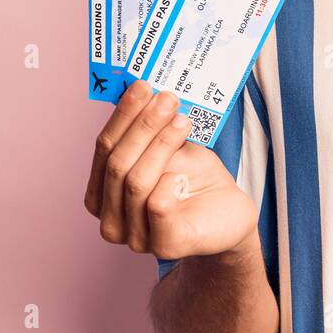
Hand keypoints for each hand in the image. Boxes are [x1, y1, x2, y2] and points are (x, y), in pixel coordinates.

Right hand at [84, 82, 257, 261]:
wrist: (230, 214)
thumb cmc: (195, 180)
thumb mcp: (170, 148)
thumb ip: (149, 129)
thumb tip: (141, 88)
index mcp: (102, 195)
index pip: (103, 149)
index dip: (122, 116)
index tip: (142, 87)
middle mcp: (111, 220)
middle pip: (117, 164)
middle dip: (142, 126)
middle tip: (167, 99)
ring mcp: (136, 238)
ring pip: (136, 182)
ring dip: (161, 145)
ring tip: (183, 121)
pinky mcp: (165, 246)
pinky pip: (158, 206)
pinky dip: (170, 182)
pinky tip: (183, 172)